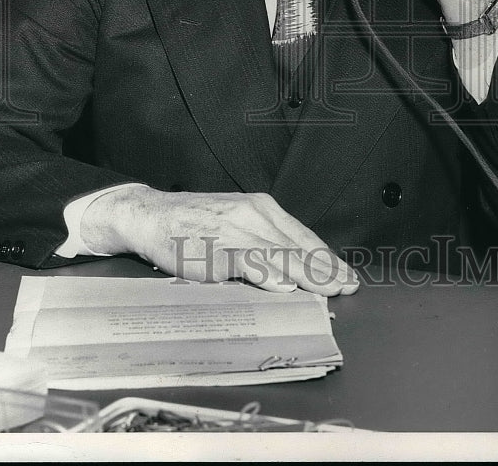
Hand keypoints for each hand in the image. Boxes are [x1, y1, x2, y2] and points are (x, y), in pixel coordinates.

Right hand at [81, 185, 358, 295]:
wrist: (150, 215)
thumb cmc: (194, 224)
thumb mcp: (236, 223)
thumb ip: (264, 242)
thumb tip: (296, 270)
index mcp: (261, 207)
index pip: (302, 236)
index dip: (325, 258)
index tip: (346, 276)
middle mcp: (252, 215)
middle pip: (295, 247)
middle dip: (322, 270)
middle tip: (345, 288)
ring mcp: (233, 230)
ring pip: (276, 254)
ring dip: (303, 274)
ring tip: (325, 289)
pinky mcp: (213, 247)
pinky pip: (244, 261)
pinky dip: (264, 273)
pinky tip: (281, 284)